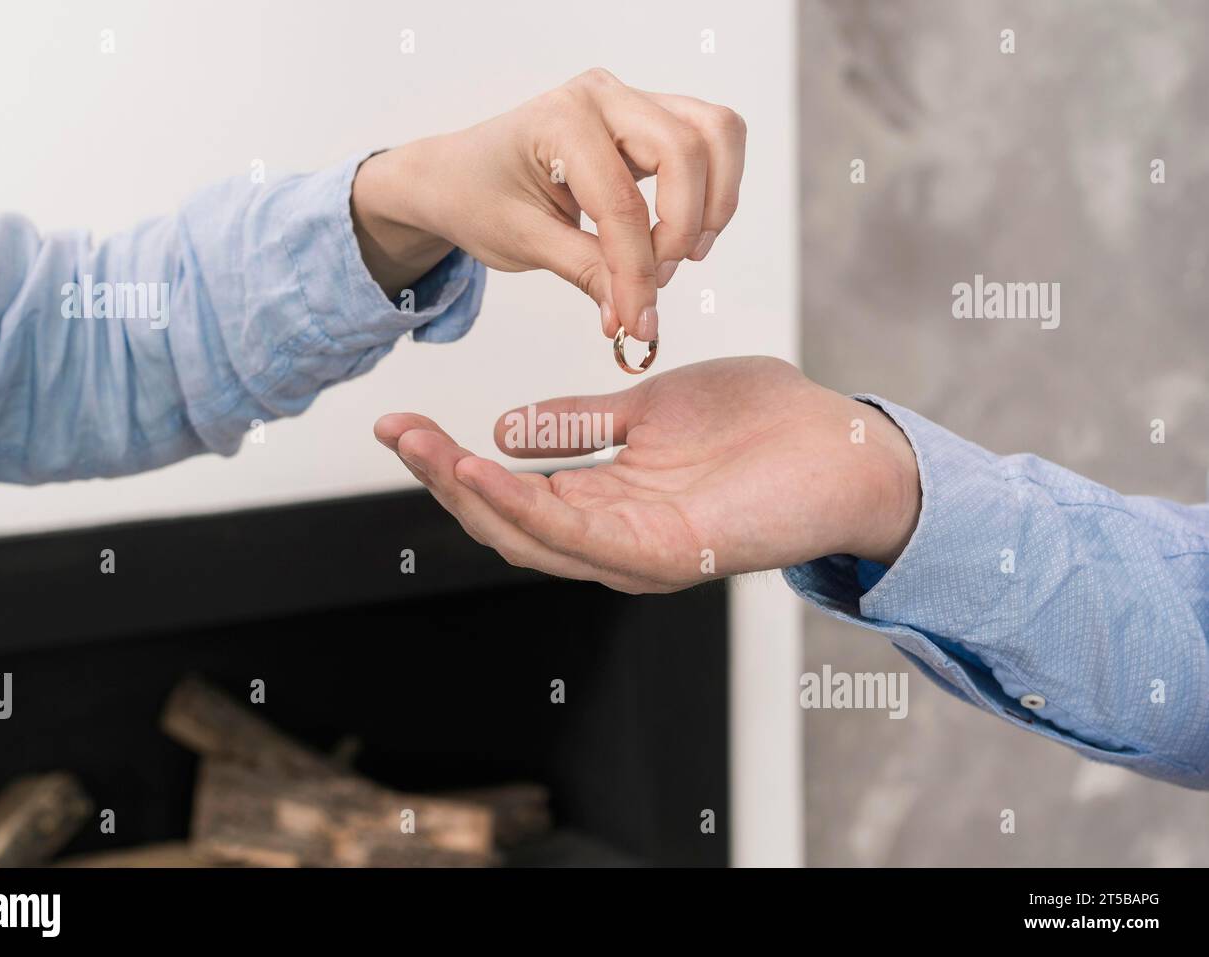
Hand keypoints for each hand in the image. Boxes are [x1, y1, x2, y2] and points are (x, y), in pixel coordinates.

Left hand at [350, 68, 745, 341]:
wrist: (457, 173)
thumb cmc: (478, 197)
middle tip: (656, 280)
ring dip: (714, 200)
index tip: (637, 320)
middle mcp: (602, 97)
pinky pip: (708, 139)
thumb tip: (634, 316)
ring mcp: (630, 100)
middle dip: (682, 228)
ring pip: (714, 134)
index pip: (623, 202)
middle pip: (686, 151)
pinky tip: (682, 230)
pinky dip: (713, 186)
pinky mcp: (648, 117)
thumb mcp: (523, 243)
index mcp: (560, 121)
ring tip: (681, 253)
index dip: (637, 270)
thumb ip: (586, 274)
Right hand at [374, 357, 920, 593]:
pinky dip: (524, 506)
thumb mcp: (649, 409)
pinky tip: (482, 470)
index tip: (402, 422)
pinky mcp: (665, 555)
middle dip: (442, 477)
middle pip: (505, 520)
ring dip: (469, 492)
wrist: (845, 444)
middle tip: (393, 430)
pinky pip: (579, 537)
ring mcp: (635, 552)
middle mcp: (611, 535)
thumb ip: (580, 422)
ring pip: (530, 535)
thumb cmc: (760, 424)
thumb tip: (503, 427)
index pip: (510, 489)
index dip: (452, 460)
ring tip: (422, 448)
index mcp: (605, 500)